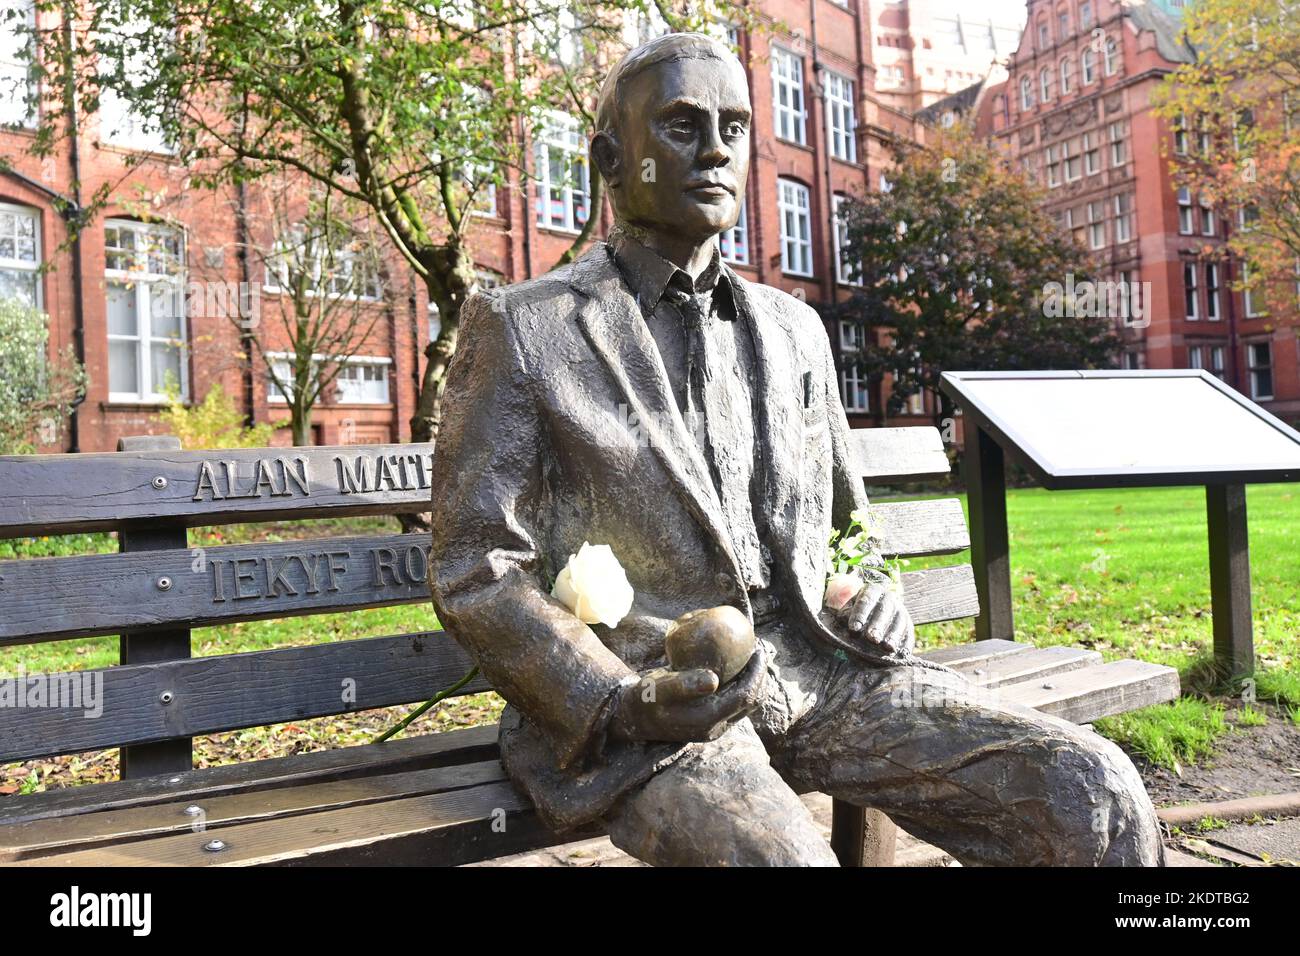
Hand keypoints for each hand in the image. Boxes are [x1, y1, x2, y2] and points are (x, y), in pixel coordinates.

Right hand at [608, 647, 766, 744]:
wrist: (635, 717)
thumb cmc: (646, 699)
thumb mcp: (659, 690)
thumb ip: (683, 685)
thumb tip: (714, 680)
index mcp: (708, 720)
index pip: (744, 696)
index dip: (756, 674)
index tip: (758, 650)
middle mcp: (716, 727)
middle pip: (751, 702)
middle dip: (760, 676)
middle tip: (759, 650)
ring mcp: (715, 727)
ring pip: (746, 704)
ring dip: (754, 681)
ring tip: (752, 656)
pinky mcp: (712, 722)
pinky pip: (735, 703)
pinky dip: (741, 685)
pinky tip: (736, 666)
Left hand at [838, 580, 914, 657]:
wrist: (876, 610)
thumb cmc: (857, 612)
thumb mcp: (849, 608)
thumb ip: (846, 615)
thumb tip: (848, 627)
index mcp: (872, 591)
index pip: (865, 601)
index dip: (859, 615)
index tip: (853, 629)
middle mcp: (889, 599)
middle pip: (884, 611)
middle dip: (877, 626)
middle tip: (871, 638)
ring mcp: (901, 611)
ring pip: (899, 623)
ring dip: (893, 636)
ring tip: (887, 647)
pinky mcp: (909, 626)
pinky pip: (909, 635)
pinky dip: (906, 645)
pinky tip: (901, 654)